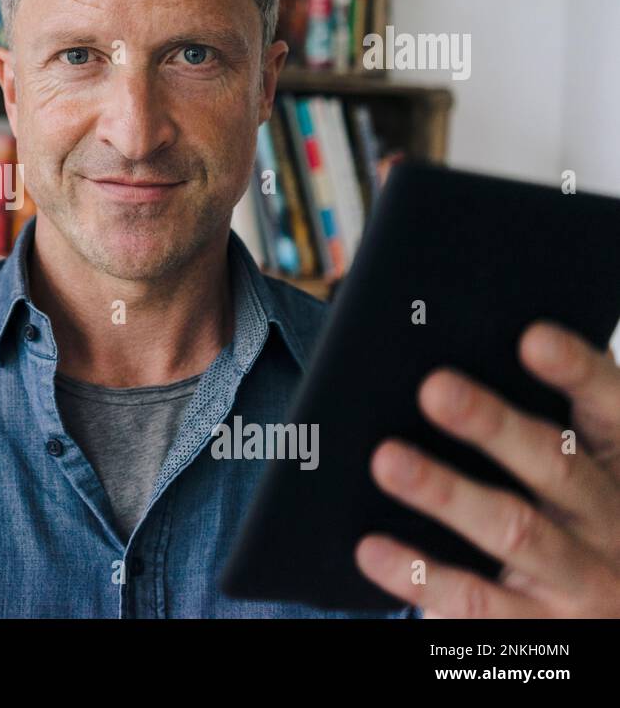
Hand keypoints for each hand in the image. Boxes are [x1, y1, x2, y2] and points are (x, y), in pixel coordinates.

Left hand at [354, 320, 619, 616]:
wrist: (603, 614)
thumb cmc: (567, 520)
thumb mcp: (577, 472)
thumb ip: (533, 423)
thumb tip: (442, 370)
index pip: (611, 408)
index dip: (577, 371)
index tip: (532, 337)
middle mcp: (613, 522)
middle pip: (555, 465)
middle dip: (493, 425)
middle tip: (434, 388)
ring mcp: (583, 581)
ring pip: (514, 531)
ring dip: (446, 492)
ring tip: (387, 459)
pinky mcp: (543, 630)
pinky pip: (476, 601)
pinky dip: (419, 572)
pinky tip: (371, 548)